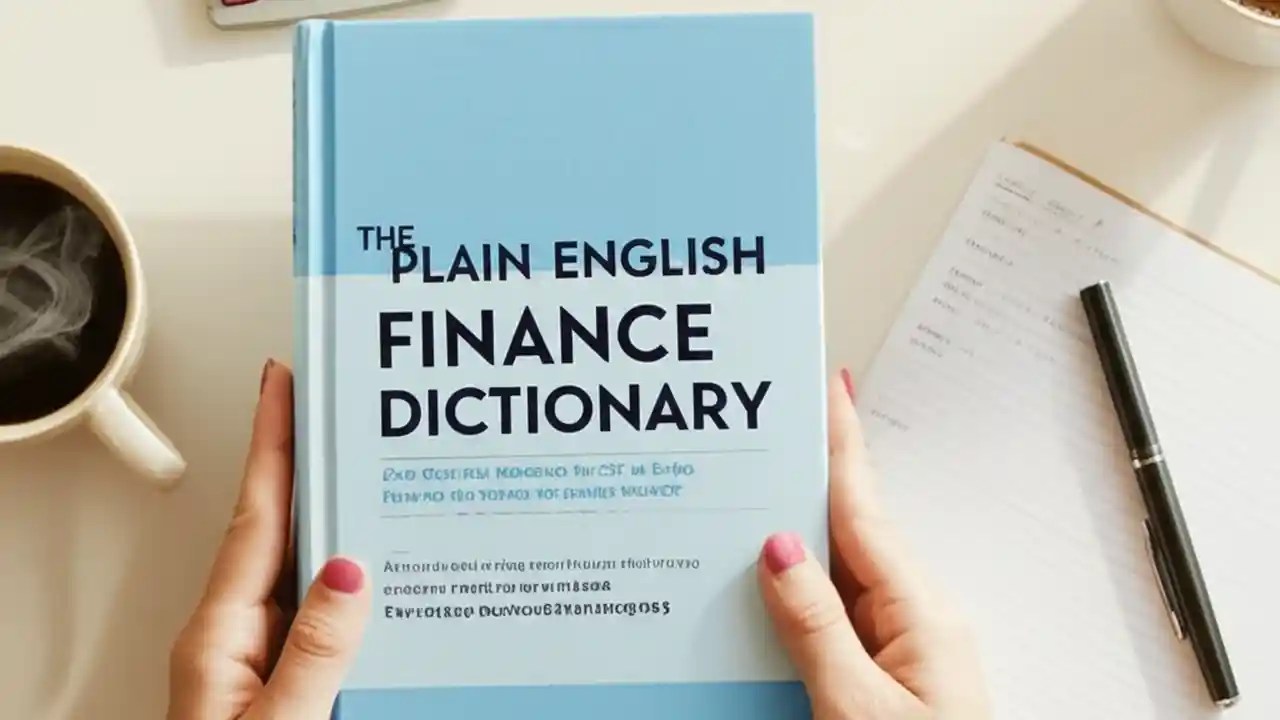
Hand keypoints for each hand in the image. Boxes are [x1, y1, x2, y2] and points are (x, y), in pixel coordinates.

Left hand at [167, 360, 372, 719]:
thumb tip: (349, 576)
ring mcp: (258, 660)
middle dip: (306, 463)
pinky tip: (385, 577)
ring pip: (304, 570)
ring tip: (374, 475)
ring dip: (335, 519)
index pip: (257, 518)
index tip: (283, 382)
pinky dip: (353, 582)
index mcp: (219, 637)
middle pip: (277, 529)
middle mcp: (235, 638)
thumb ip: (313, 657)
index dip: (273, 443)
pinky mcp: (286, 683)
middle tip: (338, 408)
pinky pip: (322, 615)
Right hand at [757, 370, 989, 718]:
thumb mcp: (856, 709)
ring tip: (741, 522)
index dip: (842, 445)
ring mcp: (905, 650)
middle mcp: (917, 619)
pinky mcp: (889, 679)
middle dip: (799, 493)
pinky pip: (836, 626)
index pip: (864, 511)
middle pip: (847, 540)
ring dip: (793, 558)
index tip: (829, 386)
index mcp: (921, 612)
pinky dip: (800, 609)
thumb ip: (815, 627)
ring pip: (836, 585)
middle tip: (757, 444)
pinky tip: (765, 606)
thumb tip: (779, 550)